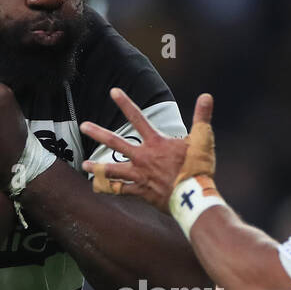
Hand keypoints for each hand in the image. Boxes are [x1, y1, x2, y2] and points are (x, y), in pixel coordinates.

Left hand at [81, 89, 213, 209]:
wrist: (192, 197)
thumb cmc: (198, 168)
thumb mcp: (202, 140)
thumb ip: (202, 117)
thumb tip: (207, 96)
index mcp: (156, 142)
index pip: (138, 117)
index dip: (125, 103)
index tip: (113, 92)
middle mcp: (143, 157)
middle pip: (116, 142)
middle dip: (98, 133)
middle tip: (83, 126)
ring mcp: (139, 175)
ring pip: (112, 169)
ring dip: (97, 166)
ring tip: (84, 164)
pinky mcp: (140, 192)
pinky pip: (120, 190)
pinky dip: (110, 189)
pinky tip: (98, 187)